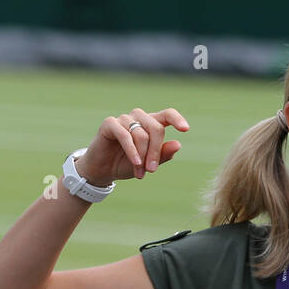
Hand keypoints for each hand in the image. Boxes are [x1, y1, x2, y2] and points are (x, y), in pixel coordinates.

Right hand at [76, 108, 190, 184]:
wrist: (103, 171)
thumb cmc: (127, 164)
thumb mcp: (148, 163)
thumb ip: (162, 154)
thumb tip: (178, 144)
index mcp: (151, 123)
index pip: (167, 115)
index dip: (177, 119)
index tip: (186, 129)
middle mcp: (139, 117)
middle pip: (156, 128)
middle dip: (155, 151)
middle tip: (152, 171)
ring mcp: (124, 119)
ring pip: (141, 134)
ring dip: (142, 156)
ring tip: (140, 173)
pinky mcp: (110, 123)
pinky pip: (125, 135)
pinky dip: (132, 150)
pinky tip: (135, 162)